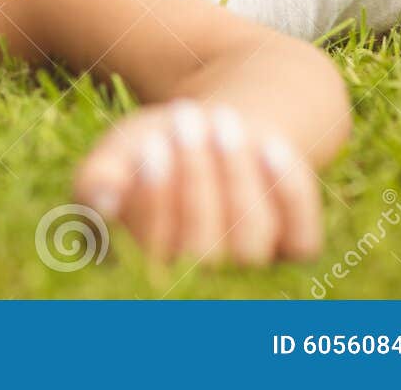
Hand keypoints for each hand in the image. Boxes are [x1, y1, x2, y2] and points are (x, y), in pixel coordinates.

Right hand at [72, 99, 322, 265]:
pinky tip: (269, 145)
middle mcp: (201, 281)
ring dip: (237, 175)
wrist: (213, 127)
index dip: (154, 202)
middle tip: (185, 119)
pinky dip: (288, 192)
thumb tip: (102, 200)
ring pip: (251, 240)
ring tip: (221, 119)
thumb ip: (99, 176)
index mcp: (147, 269)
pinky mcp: (295, 248)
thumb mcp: (120, 152)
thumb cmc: (154, 146)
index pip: (151, 253)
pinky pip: (301, 234)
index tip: (152, 146)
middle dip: (196, 180)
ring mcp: (252, 268)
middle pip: (202, 249)